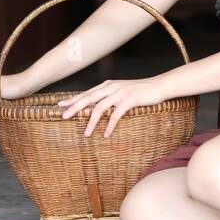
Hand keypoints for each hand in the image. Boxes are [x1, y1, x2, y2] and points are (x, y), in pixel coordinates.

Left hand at [56, 76, 170, 137]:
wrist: (159, 86)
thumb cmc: (140, 91)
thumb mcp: (122, 91)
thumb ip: (110, 96)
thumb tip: (97, 106)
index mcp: (107, 85)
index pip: (86, 93)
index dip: (73, 99)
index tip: (60, 105)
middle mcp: (111, 87)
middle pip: (89, 98)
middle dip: (75, 107)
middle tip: (63, 116)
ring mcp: (120, 93)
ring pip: (100, 107)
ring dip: (91, 121)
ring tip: (85, 133)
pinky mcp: (129, 100)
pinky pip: (116, 114)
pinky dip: (110, 125)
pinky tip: (106, 134)